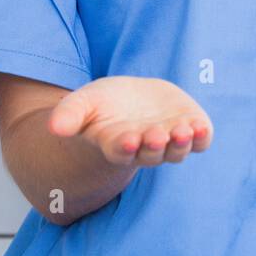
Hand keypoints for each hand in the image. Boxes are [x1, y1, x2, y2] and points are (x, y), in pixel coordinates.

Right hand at [47, 76, 214, 167]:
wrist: (130, 102)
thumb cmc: (101, 106)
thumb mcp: (81, 104)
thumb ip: (68, 115)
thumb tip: (53, 126)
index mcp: (117, 144)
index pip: (121, 150)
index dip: (125, 146)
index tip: (128, 139)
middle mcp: (145, 147)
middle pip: (151, 153)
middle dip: (155, 145)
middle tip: (157, 135)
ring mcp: (169, 139)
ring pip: (177, 150)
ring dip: (182, 142)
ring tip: (183, 131)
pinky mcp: (189, 128)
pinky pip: (199, 140)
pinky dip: (202, 136)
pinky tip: (201, 126)